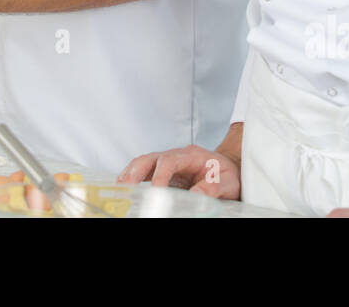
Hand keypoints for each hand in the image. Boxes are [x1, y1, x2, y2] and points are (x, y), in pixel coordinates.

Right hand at [117, 144, 240, 199]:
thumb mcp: (228, 182)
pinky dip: (133, 179)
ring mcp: (167, 164)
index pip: (170, 160)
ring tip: (120, 188)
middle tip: (126, 185)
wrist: (228, 170)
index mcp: (191, 155)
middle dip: (136, 170)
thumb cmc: (227, 175)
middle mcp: (176, 156)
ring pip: (143, 163)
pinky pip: (145, 172)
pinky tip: (125, 189)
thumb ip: (214, 187)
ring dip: (130, 174)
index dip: (160, 174)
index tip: (156, 190)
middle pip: (150, 157)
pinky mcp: (163, 173)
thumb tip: (195, 194)